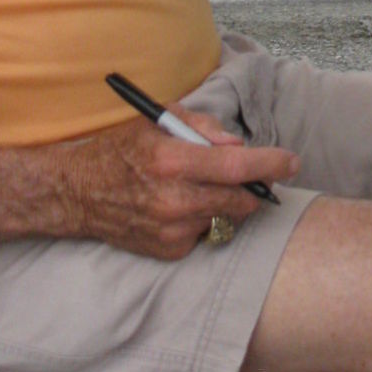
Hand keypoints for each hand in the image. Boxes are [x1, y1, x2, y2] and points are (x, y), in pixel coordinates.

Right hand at [61, 111, 298, 258]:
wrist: (78, 192)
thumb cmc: (121, 149)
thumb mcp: (159, 120)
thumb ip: (203, 127)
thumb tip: (239, 145)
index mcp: (173, 160)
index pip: (237, 166)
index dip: (271, 164)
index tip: (293, 161)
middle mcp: (174, 199)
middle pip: (241, 200)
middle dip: (255, 188)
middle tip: (252, 177)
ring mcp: (171, 230)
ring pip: (225, 217)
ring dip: (224, 202)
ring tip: (197, 188)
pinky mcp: (168, 250)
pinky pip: (205, 233)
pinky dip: (202, 219)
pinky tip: (179, 207)